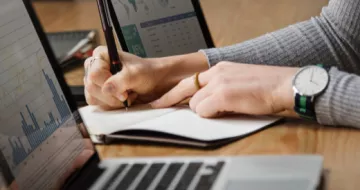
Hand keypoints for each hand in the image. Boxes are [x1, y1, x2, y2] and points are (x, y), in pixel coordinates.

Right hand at [84, 46, 207, 108]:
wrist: (154, 81)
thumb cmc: (146, 73)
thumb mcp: (136, 74)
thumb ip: (121, 81)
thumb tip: (106, 89)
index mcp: (101, 55)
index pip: (94, 74)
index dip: (108, 85)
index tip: (125, 91)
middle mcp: (94, 66)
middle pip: (92, 87)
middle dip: (112, 96)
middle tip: (128, 94)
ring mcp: (94, 81)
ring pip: (93, 97)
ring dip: (112, 101)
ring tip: (127, 95)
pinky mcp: (97, 93)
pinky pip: (97, 104)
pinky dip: (110, 105)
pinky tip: (122, 99)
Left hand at [151, 62, 299, 117]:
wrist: (287, 85)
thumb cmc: (268, 87)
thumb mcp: (240, 81)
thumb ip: (221, 88)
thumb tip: (207, 102)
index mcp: (220, 68)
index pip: (190, 80)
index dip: (173, 92)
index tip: (161, 99)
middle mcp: (217, 72)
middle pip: (186, 90)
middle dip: (173, 101)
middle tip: (158, 107)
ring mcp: (219, 83)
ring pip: (195, 104)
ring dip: (205, 111)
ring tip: (224, 110)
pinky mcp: (223, 94)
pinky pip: (204, 111)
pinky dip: (211, 115)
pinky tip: (227, 112)